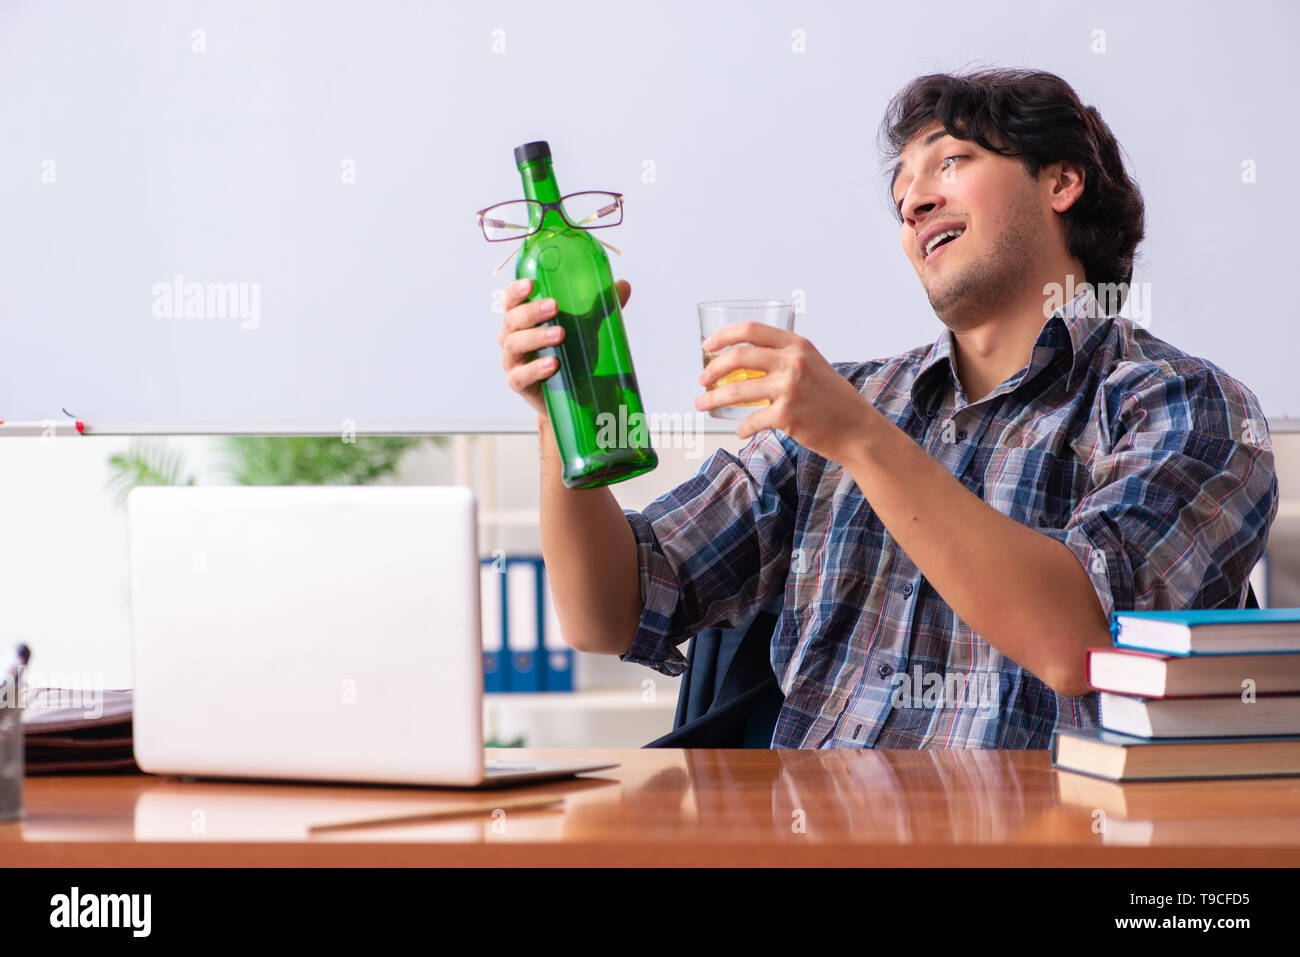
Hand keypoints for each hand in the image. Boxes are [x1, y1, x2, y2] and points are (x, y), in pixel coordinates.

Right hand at [499, 277, 631, 417]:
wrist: (569, 396)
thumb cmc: (569, 355)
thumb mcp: (583, 329)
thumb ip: (598, 309)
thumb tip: (623, 285)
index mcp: (523, 320)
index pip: (511, 301)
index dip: (516, 291)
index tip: (530, 283)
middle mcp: (512, 338)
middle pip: (512, 320)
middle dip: (532, 311)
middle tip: (554, 306)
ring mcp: (513, 362)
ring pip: (514, 345)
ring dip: (536, 337)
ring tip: (560, 334)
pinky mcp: (519, 383)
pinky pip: (521, 375)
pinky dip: (535, 369)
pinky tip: (553, 364)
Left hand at [696, 321, 873, 462]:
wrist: (858, 429)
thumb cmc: (834, 400)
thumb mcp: (814, 366)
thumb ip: (785, 359)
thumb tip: (746, 364)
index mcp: (798, 345)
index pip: (751, 330)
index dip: (723, 336)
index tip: (707, 346)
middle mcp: (793, 362)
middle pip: (737, 357)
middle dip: (711, 370)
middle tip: (701, 380)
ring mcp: (789, 389)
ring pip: (736, 391)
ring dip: (713, 399)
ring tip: (702, 405)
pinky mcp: (787, 416)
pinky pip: (751, 421)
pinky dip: (742, 428)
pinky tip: (740, 431)